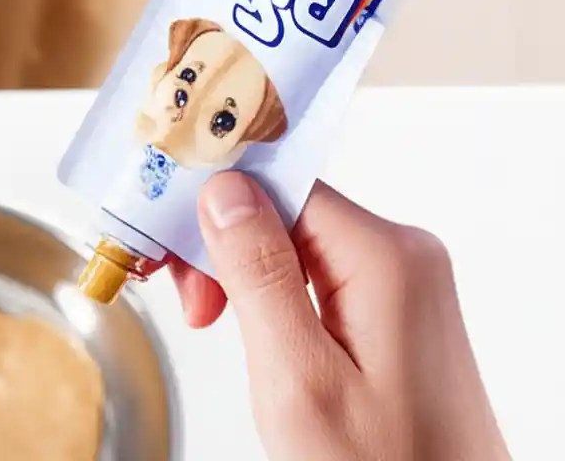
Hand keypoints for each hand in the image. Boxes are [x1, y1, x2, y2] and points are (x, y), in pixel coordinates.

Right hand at [167, 173, 509, 459]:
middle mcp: (402, 256)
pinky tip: (252, 330)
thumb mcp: (298, 378)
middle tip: (190, 306)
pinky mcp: (393, 311)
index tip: (162, 243)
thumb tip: (225, 190)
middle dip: (222, 248)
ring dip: (241, 275)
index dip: (212, 208)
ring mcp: (402, 283)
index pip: (279, 186)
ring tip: (213, 325)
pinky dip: (271, 296)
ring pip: (294, 243)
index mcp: (385, 258)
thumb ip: (259, 277)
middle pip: (284, 211)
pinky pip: (316, 275)